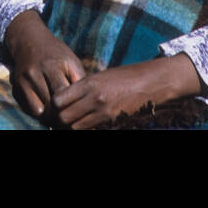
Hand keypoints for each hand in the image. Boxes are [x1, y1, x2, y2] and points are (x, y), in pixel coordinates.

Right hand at [4, 9, 85, 120]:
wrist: (29, 40)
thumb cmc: (57, 55)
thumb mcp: (71, 62)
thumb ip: (79, 81)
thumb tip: (87, 105)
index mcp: (57, 64)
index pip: (65, 93)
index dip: (74, 106)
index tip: (80, 113)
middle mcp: (39, 70)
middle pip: (53, 103)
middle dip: (63, 114)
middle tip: (71, 119)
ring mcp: (27, 78)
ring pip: (41, 110)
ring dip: (52, 117)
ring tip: (60, 117)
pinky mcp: (18, 85)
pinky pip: (31, 109)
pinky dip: (41, 114)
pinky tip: (48, 112)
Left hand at [51, 54, 202, 129]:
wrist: (152, 83)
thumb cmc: (125, 77)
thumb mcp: (100, 76)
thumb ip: (82, 88)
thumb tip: (65, 98)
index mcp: (88, 84)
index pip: (58, 100)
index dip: (55, 105)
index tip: (58, 106)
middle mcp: (94, 99)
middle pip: (64, 117)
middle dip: (61, 119)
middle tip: (64, 118)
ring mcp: (105, 113)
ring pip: (76, 128)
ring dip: (74, 126)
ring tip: (78, 122)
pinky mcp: (115, 124)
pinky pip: (94, 131)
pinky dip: (89, 130)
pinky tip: (91, 125)